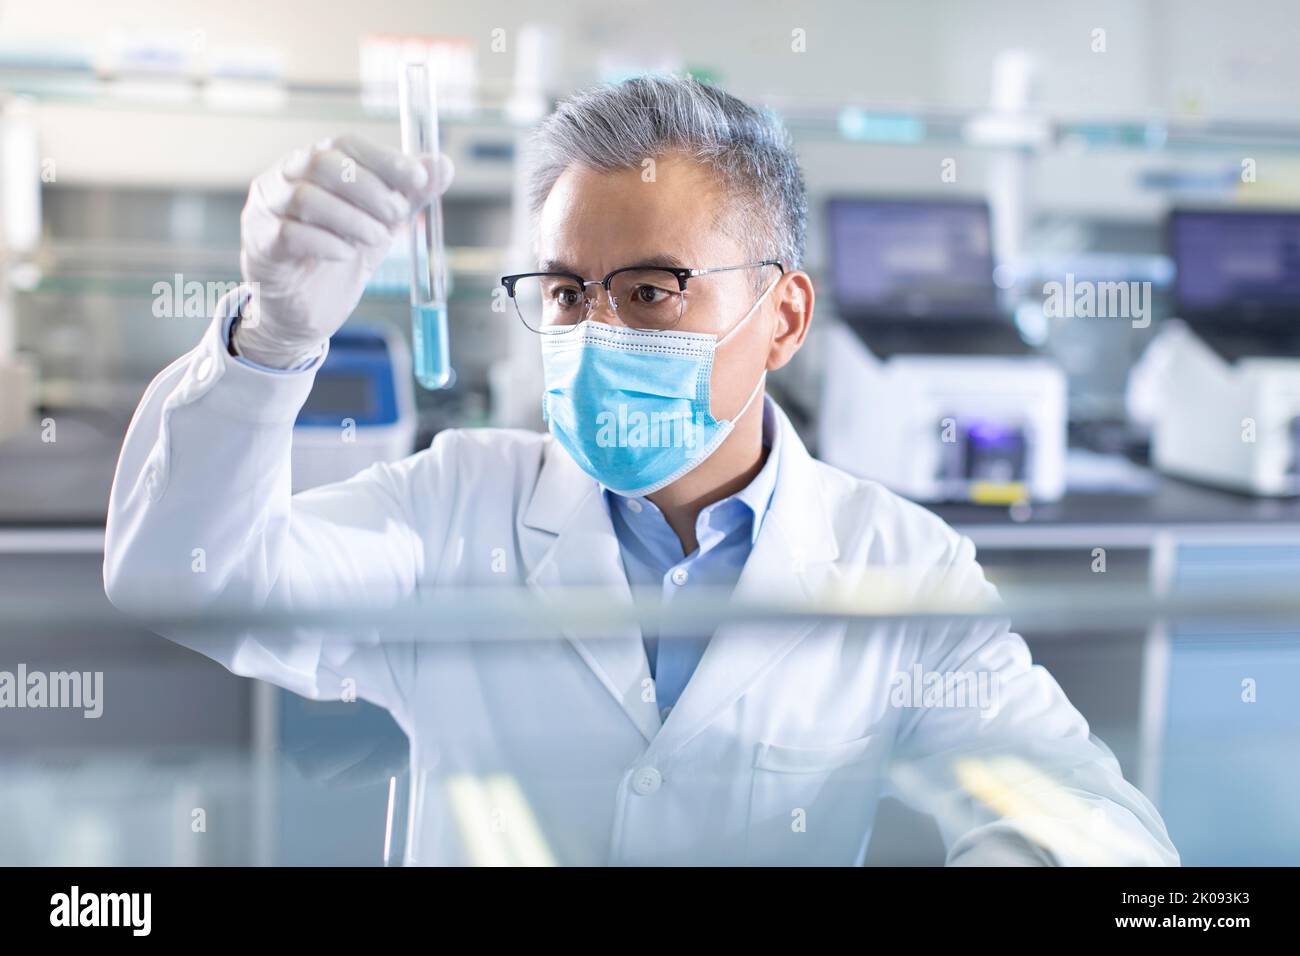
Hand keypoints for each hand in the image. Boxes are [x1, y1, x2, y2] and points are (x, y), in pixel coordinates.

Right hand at [235, 134, 453, 367]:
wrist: (305, 311)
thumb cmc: (339, 257)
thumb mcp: (382, 225)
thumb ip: (409, 196)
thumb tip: (442, 165)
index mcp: (315, 164)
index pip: (346, 144)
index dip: (385, 158)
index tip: (419, 178)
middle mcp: (285, 178)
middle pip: (322, 162)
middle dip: (369, 188)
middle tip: (397, 216)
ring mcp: (266, 209)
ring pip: (305, 197)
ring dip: (351, 218)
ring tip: (377, 239)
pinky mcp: (260, 245)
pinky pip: (288, 234)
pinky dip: (325, 243)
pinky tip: (345, 255)